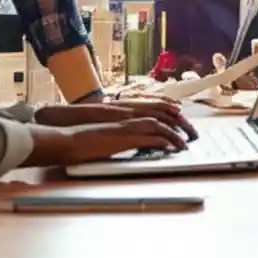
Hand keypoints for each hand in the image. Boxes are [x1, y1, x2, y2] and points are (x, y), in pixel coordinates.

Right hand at [59, 118, 189, 163]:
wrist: (66, 139)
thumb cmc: (80, 139)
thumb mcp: (105, 134)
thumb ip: (120, 134)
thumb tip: (131, 141)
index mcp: (123, 114)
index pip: (153, 109)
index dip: (170, 113)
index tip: (181, 119)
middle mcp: (127, 117)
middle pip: (161, 115)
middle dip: (179, 124)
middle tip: (192, 133)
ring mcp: (127, 126)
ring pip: (160, 125)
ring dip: (175, 134)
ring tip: (185, 143)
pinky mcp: (125, 137)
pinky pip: (152, 137)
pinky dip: (165, 142)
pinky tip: (173, 148)